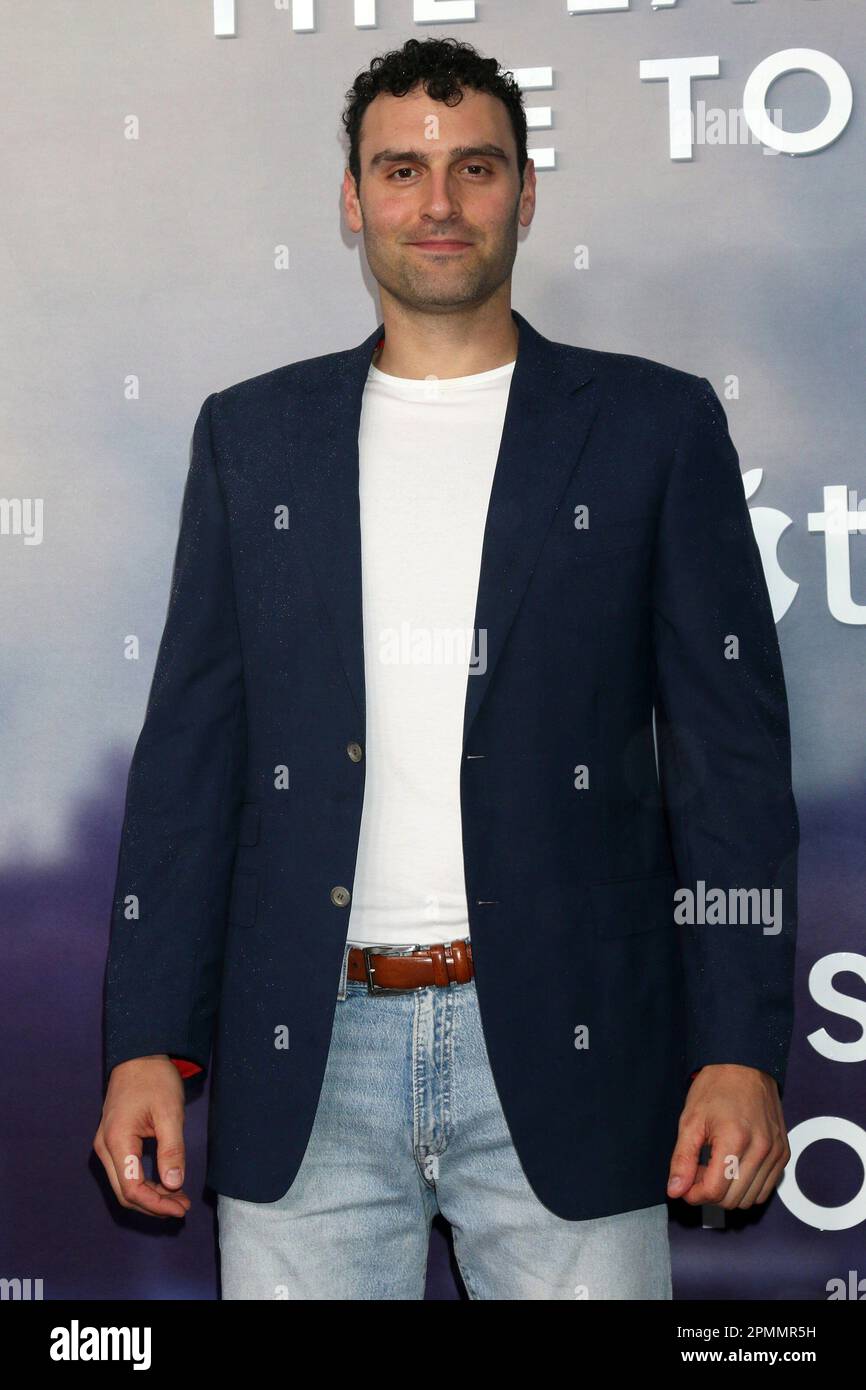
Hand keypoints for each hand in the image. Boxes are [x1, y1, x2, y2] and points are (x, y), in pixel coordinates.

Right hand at [93, 1055, 191, 1217]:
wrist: (140, 1055)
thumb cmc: (155, 1079)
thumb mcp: (170, 1113)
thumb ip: (171, 1150)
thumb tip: (173, 1184)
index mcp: (117, 1140)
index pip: (132, 1188)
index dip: (156, 1204)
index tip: (180, 1208)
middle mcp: (105, 1147)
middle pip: (125, 1192)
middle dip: (154, 1205)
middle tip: (182, 1208)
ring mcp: (106, 1144)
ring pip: (124, 1184)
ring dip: (150, 1196)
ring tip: (178, 1200)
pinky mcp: (113, 1141)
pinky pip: (125, 1172)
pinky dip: (145, 1183)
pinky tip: (165, 1185)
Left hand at [667, 1064, 790, 1208]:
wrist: (744, 1065)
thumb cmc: (716, 1088)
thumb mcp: (690, 1120)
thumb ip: (682, 1159)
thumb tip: (675, 1190)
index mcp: (735, 1139)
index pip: (714, 1191)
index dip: (693, 1195)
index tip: (684, 1185)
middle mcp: (761, 1149)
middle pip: (732, 1200)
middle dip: (709, 1193)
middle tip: (697, 1171)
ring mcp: (776, 1153)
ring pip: (750, 1199)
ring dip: (728, 1192)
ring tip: (714, 1167)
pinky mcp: (783, 1153)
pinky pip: (765, 1188)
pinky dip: (746, 1187)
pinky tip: (732, 1167)